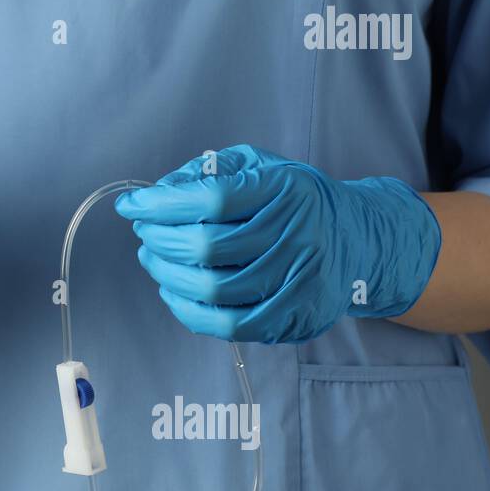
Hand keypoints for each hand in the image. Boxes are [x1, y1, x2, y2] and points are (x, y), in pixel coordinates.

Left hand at [114, 145, 441, 342]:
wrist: (357, 239)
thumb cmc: (292, 200)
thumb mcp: (258, 166)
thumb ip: (208, 171)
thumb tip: (157, 194)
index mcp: (285, 189)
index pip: (211, 197)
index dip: (161, 204)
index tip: (133, 205)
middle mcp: (297, 234)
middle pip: (206, 246)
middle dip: (159, 240)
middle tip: (144, 234)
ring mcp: (299, 280)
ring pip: (213, 289)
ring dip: (167, 275)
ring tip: (153, 259)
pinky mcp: (295, 316)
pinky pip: (229, 325)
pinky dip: (189, 311)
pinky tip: (174, 292)